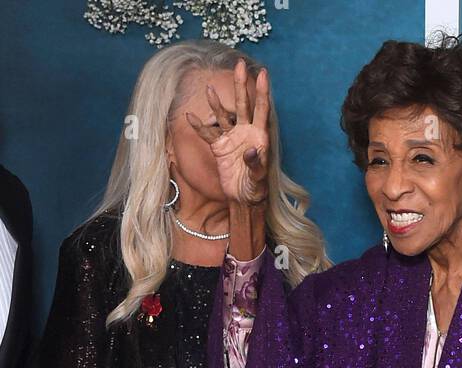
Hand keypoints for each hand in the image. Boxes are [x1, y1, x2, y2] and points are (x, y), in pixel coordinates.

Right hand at [187, 59, 269, 205]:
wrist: (244, 199)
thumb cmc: (256, 188)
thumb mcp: (259, 178)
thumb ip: (256, 164)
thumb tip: (250, 150)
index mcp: (260, 136)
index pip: (262, 109)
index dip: (263, 92)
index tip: (263, 73)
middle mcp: (245, 132)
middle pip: (243, 104)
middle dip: (241, 85)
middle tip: (240, 65)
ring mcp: (231, 138)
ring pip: (223, 116)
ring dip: (215, 103)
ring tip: (208, 88)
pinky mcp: (219, 148)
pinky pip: (207, 134)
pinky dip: (199, 126)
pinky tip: (190, 116)